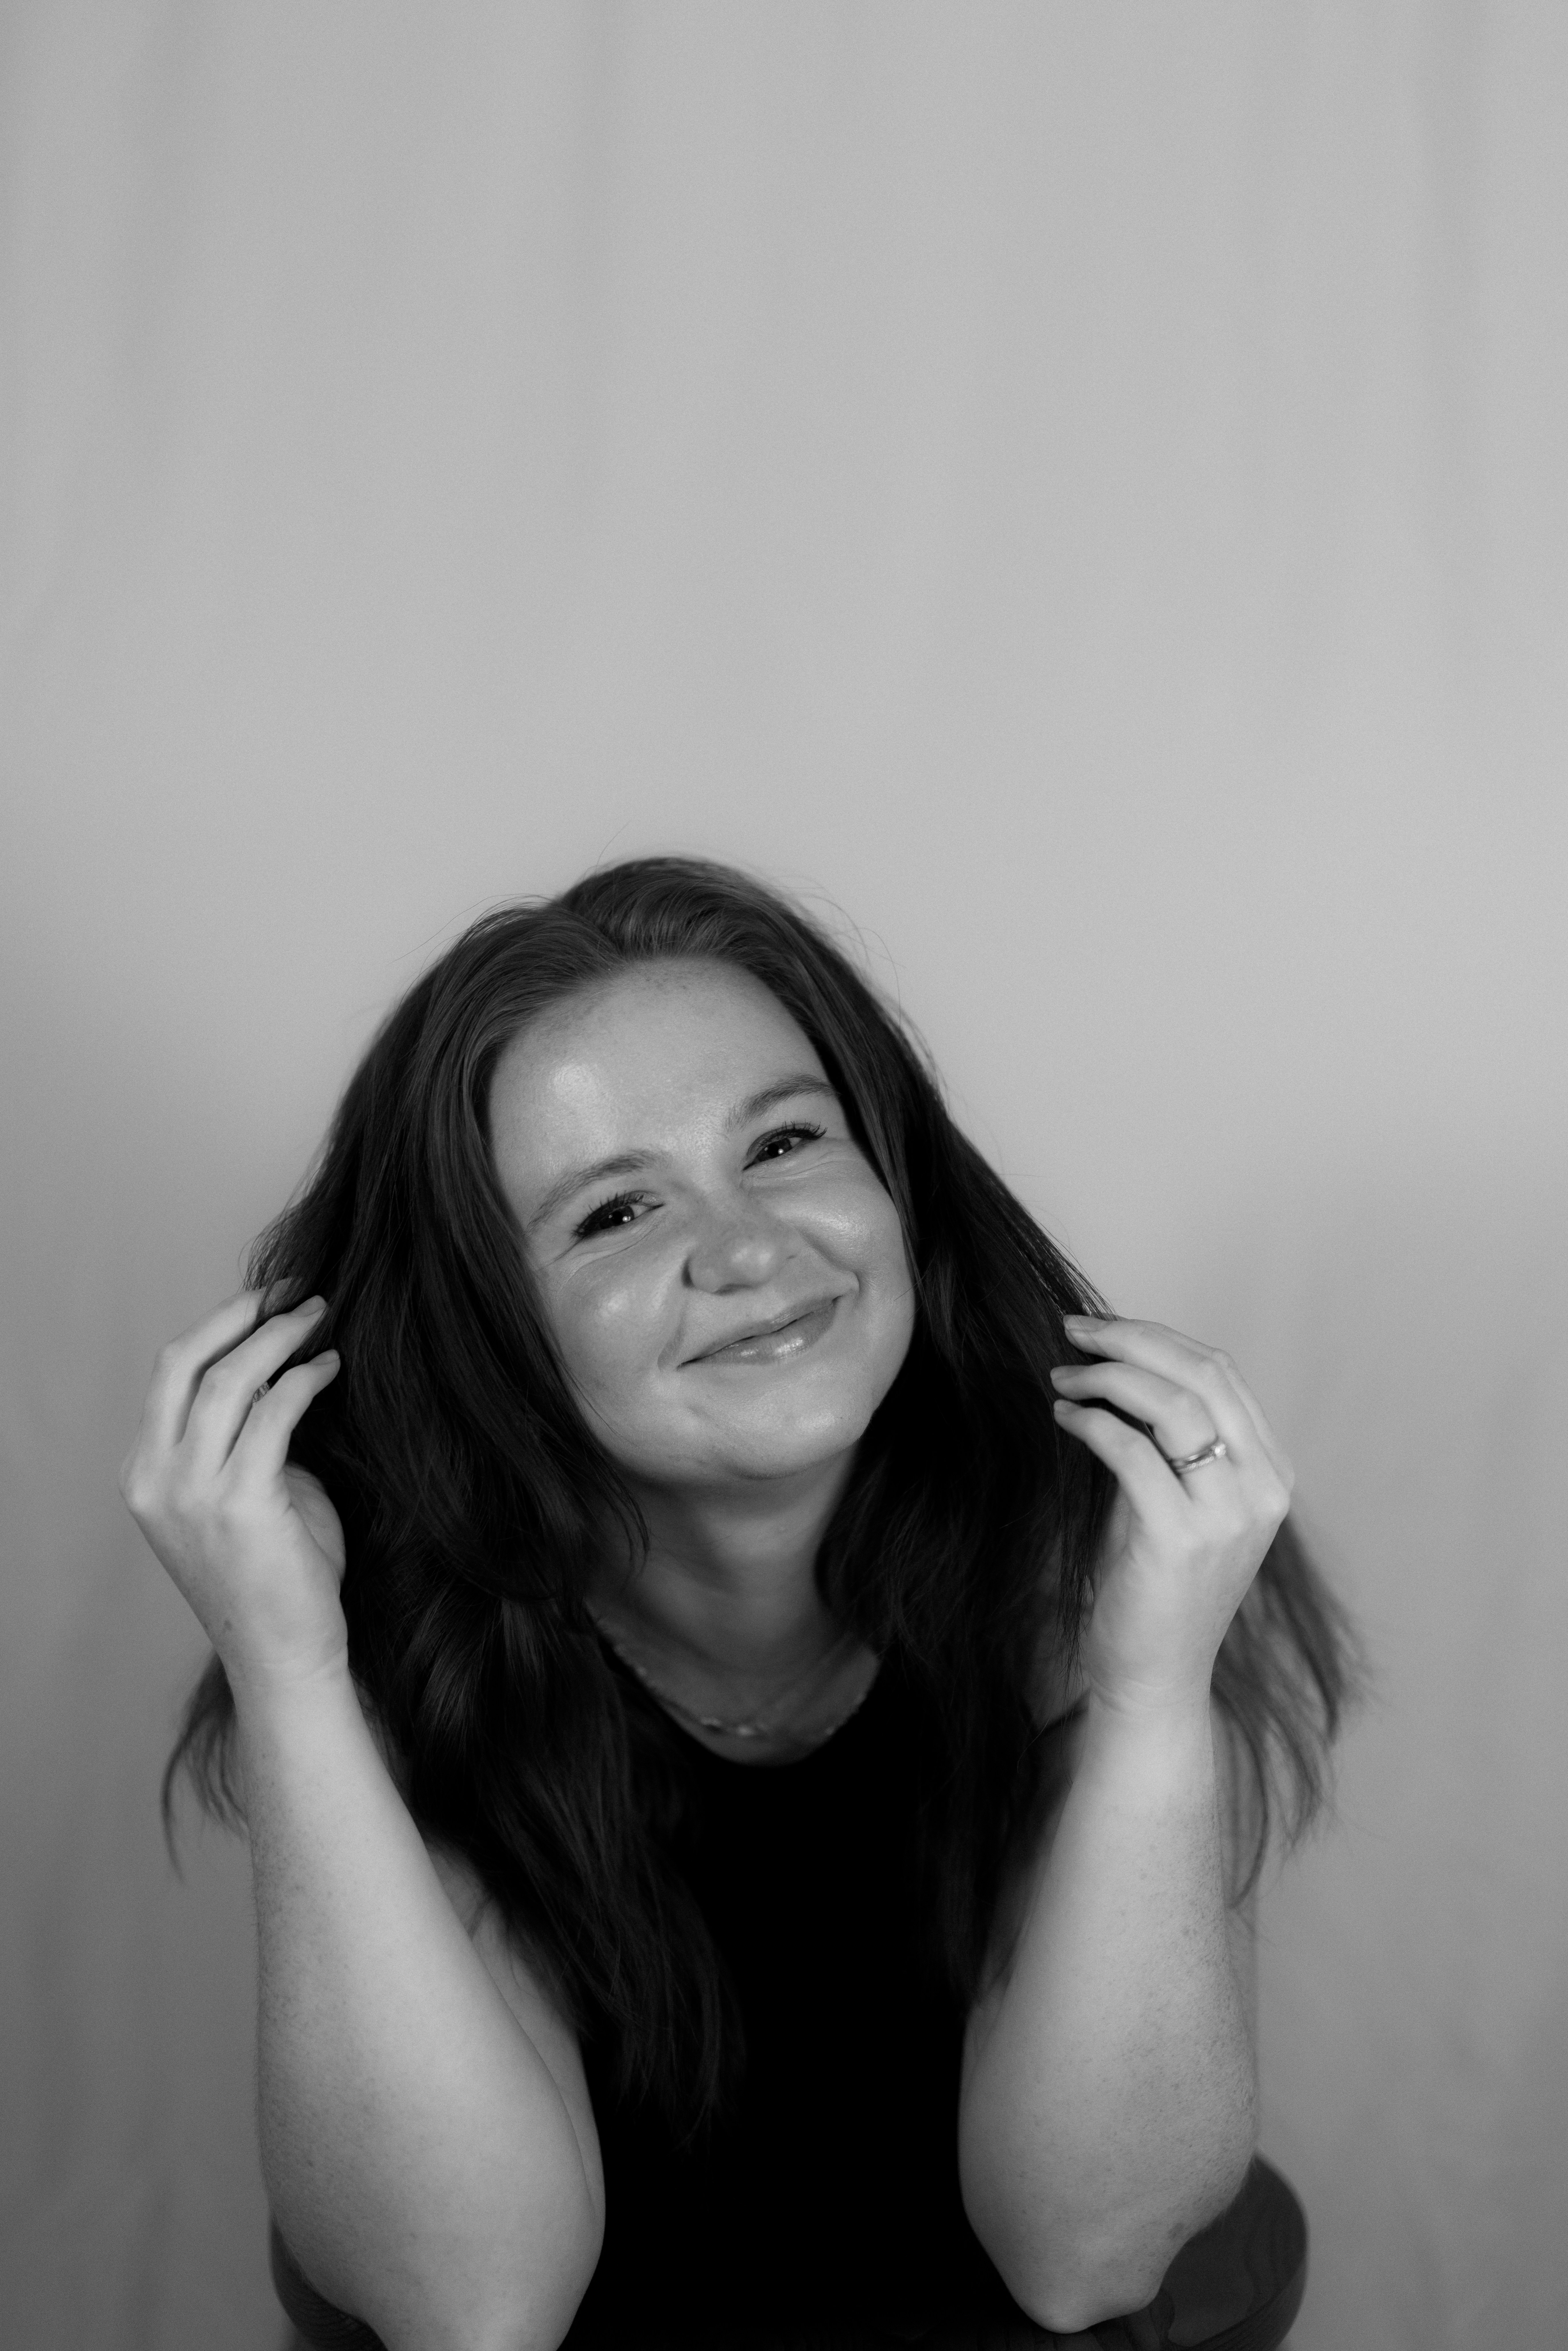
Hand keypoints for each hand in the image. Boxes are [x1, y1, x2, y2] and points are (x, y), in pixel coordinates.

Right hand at [121, 1290, 347, 1688]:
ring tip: (321, 1318)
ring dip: (279, 1338)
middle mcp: (155, 1480)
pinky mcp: (238, 1505)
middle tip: (294, 1290)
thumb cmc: (275, 1573)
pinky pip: (272, 1415)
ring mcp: (190, 1494)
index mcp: (145, 1474)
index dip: (218, 1325)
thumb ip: (244, 1434)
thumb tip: (275, 1365)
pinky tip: (331, 1367)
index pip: (170, 1374)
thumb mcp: (241, 1491)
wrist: (284, 1651)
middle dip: (241, 1314)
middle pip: (184, 1362)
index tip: (265, 1298)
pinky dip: (304, 1380)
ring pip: (228, 1380)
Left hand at [1050, 1317, 1293, 1717]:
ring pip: (1172, 1404)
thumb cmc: (1154, 1581)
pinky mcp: (1181, 1539)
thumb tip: (1121, 1362)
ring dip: (1107, 1377)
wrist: (1155, 1674)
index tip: (1100, 1327)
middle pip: (1201, 1374)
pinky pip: (1133, 1452)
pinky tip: (1063, 1418)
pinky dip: (1092, 1423)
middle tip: (1072, 1330)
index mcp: (1269, 1472)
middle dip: (1130, 1339)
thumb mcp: (1173, 1494)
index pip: (1220, 1372)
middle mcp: (1262, 1489)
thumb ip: (1167, 1435)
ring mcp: (1227, 1515)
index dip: (1157, 1336)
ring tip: (1060, 1377)